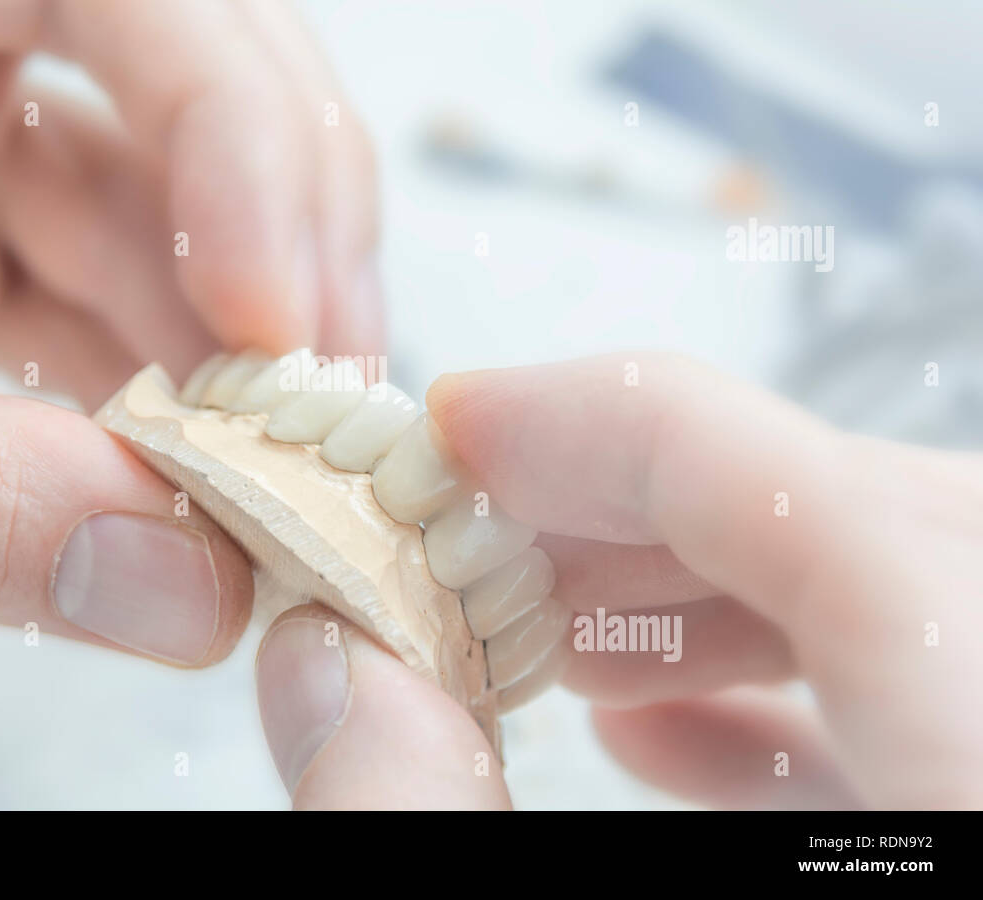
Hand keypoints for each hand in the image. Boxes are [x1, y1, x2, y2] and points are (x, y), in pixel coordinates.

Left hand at [0, 0, 380, 664]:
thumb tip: (172, 582)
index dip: (224, 117)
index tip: (279, 308)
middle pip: (172, 61)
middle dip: (273, 227)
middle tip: (329, 393)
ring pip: (147, 202)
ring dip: (225, 341)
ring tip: (275, 472)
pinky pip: (87, 294)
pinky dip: (154, 391)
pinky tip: (191, 477)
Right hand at [255, 355, 981, 807]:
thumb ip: (422, 818)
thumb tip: (324, 670)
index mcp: (974, 788)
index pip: (828, 508)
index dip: (617, 424)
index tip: (459, 425)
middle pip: (894, 521)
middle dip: (661, 490)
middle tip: (486, 518)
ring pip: (923, 593)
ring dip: (722, 576)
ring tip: (549, 615)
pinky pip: (949, 703)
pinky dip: (797, 678)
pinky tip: (656, 716)